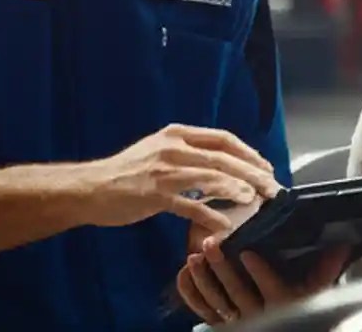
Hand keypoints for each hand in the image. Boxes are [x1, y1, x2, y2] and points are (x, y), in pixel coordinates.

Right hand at [82, 124, 280, 232]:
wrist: (91, 188)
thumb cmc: (127, 172)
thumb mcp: (159, 151)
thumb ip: (188, 153)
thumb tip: (222, 165)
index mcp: (176, 134)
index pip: (222, 139)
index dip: (248, 153)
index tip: (265, 167)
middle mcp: (173, 148)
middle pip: (223, 158)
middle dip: (251, 172)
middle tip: (270, 187)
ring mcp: (163, 171)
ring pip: (211, 178)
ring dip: (236, 190)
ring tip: (254, 201)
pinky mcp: (154, 195)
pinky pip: (190, 206)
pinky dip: (211, 216)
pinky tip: (225, 227)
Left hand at [176, 238, 349, 324]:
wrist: (287, 330)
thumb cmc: (302, 310)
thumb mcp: (316, 291)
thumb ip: (326, 269)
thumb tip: (341, 243)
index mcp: (283, 305)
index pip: (272, 289)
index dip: (260, 273)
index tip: (248, 253)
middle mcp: (259, 315)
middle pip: (238, 294)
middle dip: (223, 269)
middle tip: (212, 244)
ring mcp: (238, 320)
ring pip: (217, 302)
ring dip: (204, 279)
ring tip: (195, 256)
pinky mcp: (222, 321)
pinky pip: (202, 310)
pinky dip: (191, 292)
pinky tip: (185, 272)